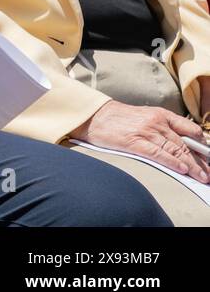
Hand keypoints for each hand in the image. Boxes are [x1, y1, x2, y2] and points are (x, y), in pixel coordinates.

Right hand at [74, 100, 209, 182]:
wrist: (93, 115)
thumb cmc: (117, 118)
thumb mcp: (144, 116)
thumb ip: (162, 127)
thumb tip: (180, 144)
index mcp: (160, 114)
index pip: (190, 130)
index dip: (202, 145)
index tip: (209, 156)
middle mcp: (156, 122)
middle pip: (185, 143)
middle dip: (201, 160)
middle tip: (209, 172)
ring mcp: (146, 132)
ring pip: (176, 150)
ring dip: (192, 165)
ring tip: (202, 177)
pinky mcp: (135, 142)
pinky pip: (159, 153)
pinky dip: (173, 162)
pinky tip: (183, 169)